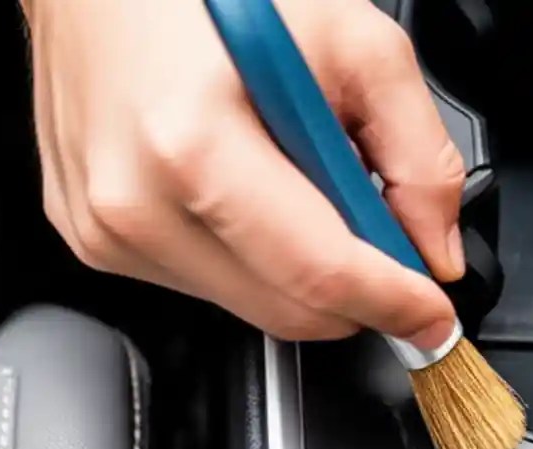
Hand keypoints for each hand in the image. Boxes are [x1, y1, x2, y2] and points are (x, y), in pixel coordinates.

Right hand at [23, 0, 465, 345]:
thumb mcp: (358, 46)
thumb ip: (420, 157)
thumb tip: (434, 249)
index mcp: (194, 149)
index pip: (321, 275)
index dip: (396, 304)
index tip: (434, 317)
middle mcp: (138, 202)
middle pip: (291, 311)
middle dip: (359, 291)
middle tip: (387, 239)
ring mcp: (108, 229)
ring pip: (254, 307)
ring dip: (306, 272)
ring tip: (304, 183)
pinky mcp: (97, 240)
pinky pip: (210, 285)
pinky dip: (257, 257)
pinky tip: (257, 189)